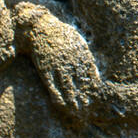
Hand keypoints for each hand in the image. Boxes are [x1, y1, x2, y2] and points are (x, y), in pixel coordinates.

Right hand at [14, 3, 100, 118]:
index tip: (96, 97)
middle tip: (87, 108)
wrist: (40, 28)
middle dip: (83, 96)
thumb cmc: (62, 35)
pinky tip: (60, 103)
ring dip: (71, 99)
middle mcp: (70, 61)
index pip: (89, 74)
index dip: (92, 87)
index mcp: (80, 54)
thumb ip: (87, 58)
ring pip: (66, 86)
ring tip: (76, 109)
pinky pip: (52, 85)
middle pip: (79, 82)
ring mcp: (57, 65)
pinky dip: (56, 95)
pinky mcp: (45, 69)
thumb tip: (96, 73)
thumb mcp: (79, 43)